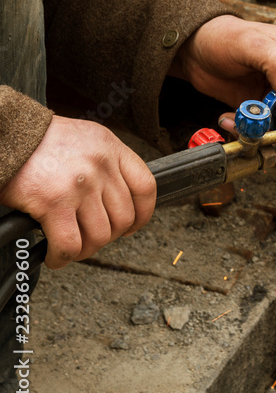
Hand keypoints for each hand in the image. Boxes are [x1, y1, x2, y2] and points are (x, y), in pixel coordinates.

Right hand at [0, 116, 155, 268]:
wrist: (5, 135)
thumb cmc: (38, 141)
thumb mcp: (85, 140)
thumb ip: (104, 165)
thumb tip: (114, 200)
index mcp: (110, 148)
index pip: (145, 188)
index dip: (143, 214)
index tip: (132, 225)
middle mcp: (100, 165)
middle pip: (123, 217)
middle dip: (108, 236)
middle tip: (91, 239)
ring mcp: (80, 185)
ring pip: (99, 235)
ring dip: (85, 250)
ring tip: (72, 248)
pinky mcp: (54, 203)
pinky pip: (70, 243)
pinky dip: (62, 257)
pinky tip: (55, 256)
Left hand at [170, 16, 275, 129]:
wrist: (193, 47)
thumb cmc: (223, 36)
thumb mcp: (251, 43)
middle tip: (267, 126)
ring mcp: (275, 93)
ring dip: (264, 128)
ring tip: (240, 120)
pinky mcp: (258, 106)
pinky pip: (262, 126)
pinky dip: (247, 128)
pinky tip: (229, 118)